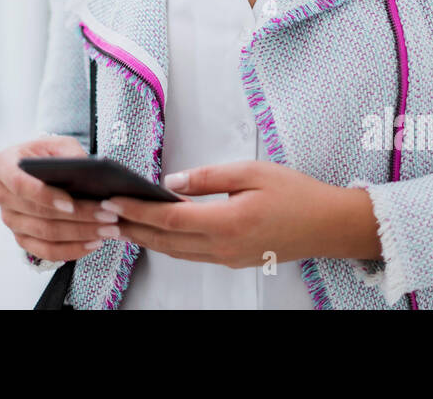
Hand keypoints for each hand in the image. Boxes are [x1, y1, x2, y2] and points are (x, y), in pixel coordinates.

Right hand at [0, 135, 124, 261]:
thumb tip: (87, 174)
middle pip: (38, 213)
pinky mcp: (21, 238)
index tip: (71, 204)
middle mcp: (0, 194)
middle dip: (77, 216)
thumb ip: (70, 155)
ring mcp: (9, 219)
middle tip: (108, 215)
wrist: (39, 169)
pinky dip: (72, 250)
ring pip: (45, 234)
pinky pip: (46, 251)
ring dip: (80, 234)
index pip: (19, 184)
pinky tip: (94, 243)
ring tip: (108, 229)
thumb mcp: (60, 145)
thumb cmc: (50, 154)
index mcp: (3, 165)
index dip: (44, 196)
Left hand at [100, 160, 379, 266]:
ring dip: (147, 238)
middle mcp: (224, 248)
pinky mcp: (232, 260)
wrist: (328, 225)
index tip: (113, 201)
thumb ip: (207, 178)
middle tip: (104, 214)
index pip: (170, 220)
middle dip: (132, 228)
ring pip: (176, 252)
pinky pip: (191, 254)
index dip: (137, 211)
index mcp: (228, 223)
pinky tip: (158, 230)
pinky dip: (168, 243)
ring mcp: (228, 258)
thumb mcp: (251, 172)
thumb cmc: (296, 194)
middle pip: (165, 242)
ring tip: (122, 222)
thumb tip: (171, 183)